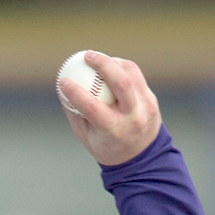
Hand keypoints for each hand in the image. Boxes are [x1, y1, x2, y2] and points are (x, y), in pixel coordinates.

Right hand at [60, 52, 161, 166]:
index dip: (75, 91)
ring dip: (113, 61)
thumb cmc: (105, 145)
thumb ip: (74, 112)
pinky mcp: (151, 100)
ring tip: (98, 58)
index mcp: (113, 130)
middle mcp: (132, 117)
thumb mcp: (85, 135)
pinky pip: (136, 77)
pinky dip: (122, 68)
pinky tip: (111, 65)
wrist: (140, 158)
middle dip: (103, 63)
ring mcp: (146, 107)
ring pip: (131, 74)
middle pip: (121, 82)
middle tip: (87, 55)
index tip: (63, 80)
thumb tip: (62, 86)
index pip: (92, 107)